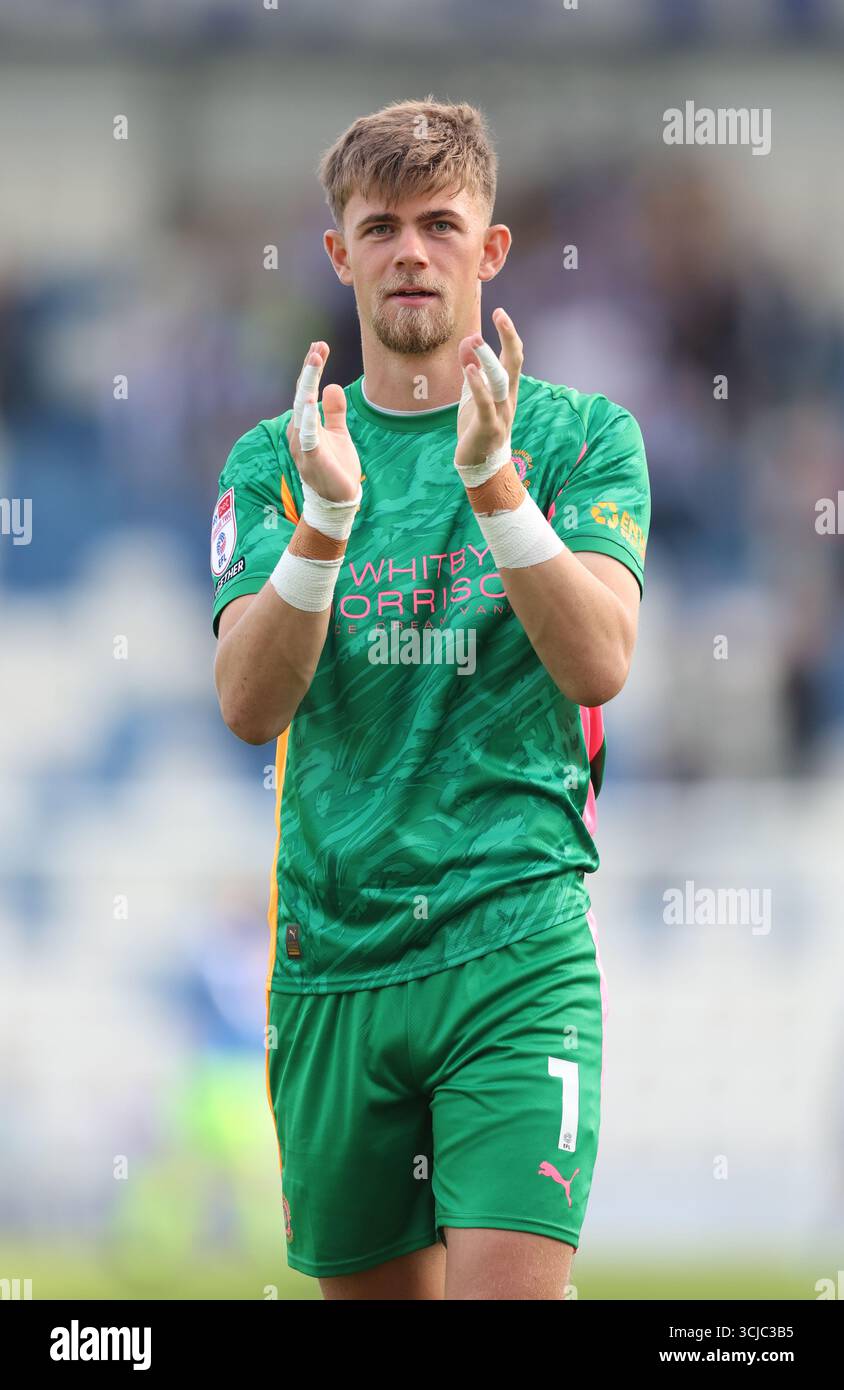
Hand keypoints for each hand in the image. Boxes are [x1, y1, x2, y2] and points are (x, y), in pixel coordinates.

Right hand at [286, 342, 361, 502]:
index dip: (312, 368)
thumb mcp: (339, 433)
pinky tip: (311, 401)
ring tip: (315, 362)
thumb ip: (335, 411)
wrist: (339, 501)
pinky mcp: (312, 460)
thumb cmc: (337, 467)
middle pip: (302, 394)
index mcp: (305, 424)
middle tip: (318, 347)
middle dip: (309, 370)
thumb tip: (332, 386)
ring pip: (302, 409)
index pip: (306, 391)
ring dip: (308, 385)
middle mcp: (299, 432)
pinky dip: (308, 418)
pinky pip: (308, 436)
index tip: (321, 345)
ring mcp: (303, 446)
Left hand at [454, 308, 522, 475]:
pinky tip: (470, 369)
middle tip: (500, 314)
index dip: (508, 334)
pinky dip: (478, 385)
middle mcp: (508, 397)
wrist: (480, 465)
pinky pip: (485, 403)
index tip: (499, 312)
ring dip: (488, 359)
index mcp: (506, 388)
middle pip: (514, 362)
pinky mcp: (488, 427)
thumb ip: (470, 369)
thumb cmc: (477, 427)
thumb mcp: (471, 395)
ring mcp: (501, 412)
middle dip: (508, 337)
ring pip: (500, 380)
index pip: (512, 355)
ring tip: (477, 339)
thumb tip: (467, 342)